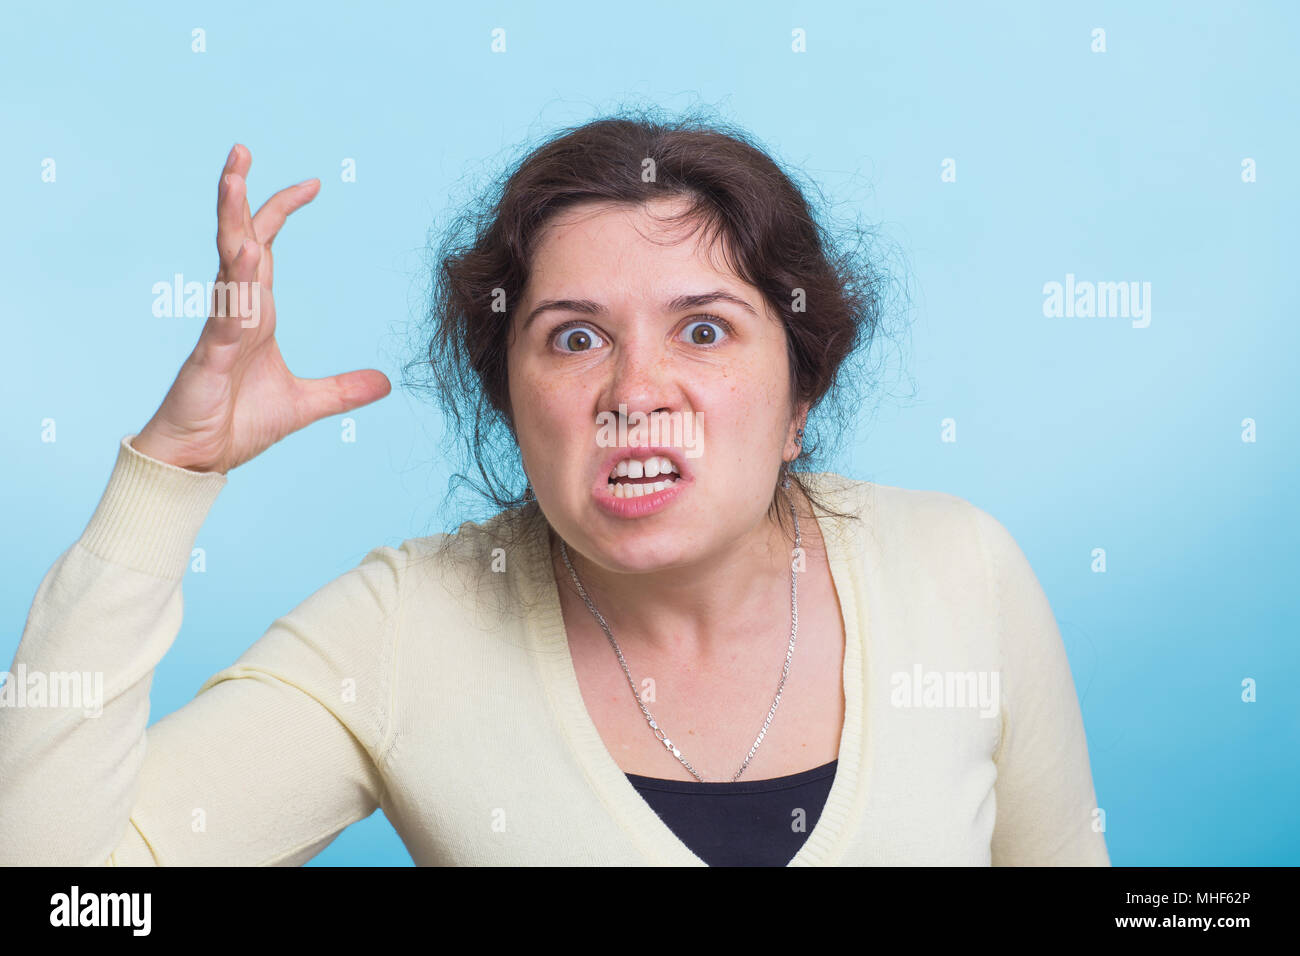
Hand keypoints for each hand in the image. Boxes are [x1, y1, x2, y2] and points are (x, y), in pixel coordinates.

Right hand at [132, 144, 390, 472]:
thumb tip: (385, 382)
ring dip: (230, 223)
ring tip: (233, 181)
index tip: (312, 183)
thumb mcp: (305, 405)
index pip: (264, 248)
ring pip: (225, 265)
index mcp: (255, 313)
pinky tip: (244, 259)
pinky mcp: (209, 356)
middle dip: (239, 195)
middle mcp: (235, 310)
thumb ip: (343, 391)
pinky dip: (235, 287)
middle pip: (236, 239)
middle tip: (242, 150)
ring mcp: (219, 329)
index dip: (281, 212)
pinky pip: (224, 315)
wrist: (199, 460)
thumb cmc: (236, 424)